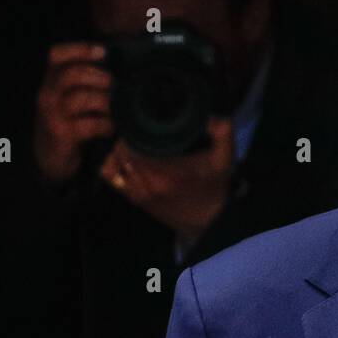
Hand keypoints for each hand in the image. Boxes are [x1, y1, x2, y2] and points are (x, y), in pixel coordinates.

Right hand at [33, 42, 113, 184]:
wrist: (50, 157)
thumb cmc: (67, 123)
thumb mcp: (67, 99)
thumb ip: (82, 84)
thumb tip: (117, 71)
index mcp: (49, 81)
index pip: (56, 56)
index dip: (79, 49)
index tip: (103, 52)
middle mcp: (47, 95)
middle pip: (71, 74)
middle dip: (98, 77)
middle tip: (114, 84)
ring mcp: (53, 115)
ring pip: (81, 99)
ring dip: (105, 101)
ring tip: (116, 107)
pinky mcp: (62, 134)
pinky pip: (89, 125)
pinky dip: (105, 125)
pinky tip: (111, 127)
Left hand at [98, 117, 234, 246]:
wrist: (208, 220)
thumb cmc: (214, 186)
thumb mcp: (224, 158)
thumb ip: (223, 133)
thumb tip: (211, 116)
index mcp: (168, 173)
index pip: (132, 145)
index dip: (131, 130)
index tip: (139, 122)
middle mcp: (150, 185)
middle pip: (120, 152)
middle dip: (124, 138)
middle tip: (134, 128)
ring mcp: (140, 194)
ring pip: (114, 164)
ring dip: (118, 151)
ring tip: (130, 142)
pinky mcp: (136, 200)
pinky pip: (112, 178)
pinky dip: (114, 165)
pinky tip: (126, 158)